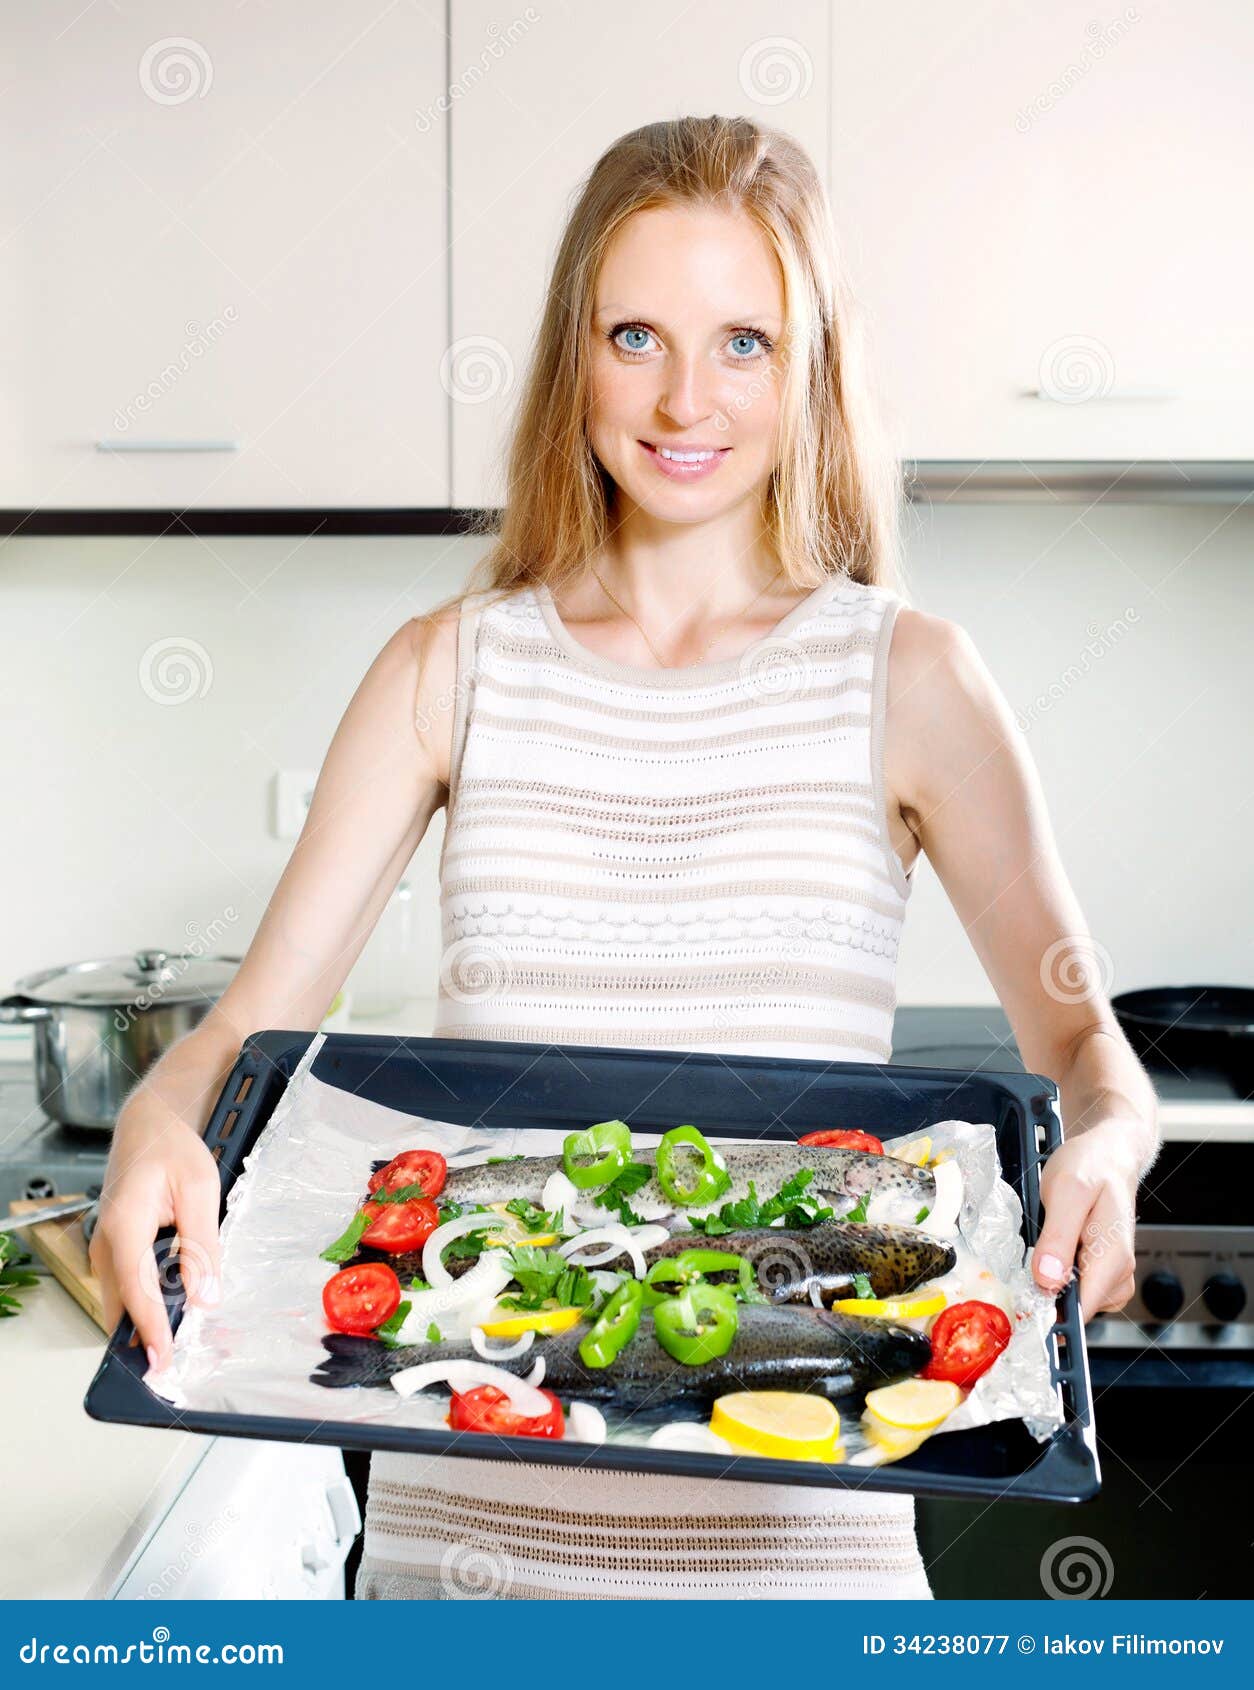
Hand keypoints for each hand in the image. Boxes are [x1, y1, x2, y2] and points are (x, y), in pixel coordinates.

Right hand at [89, 1099, 222, 1369]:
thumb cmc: (173, 1148)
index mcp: (125, 1225)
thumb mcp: (200, 1191)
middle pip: (121, 1304)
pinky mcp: (114, 1249)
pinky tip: (174, 1311)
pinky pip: (127, 1286)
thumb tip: (205, 1297)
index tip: (162, 1361)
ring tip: (180, 1344)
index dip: (150, 1330)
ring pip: (122, 1299)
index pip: (136, 1290)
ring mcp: (106, 1247)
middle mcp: (106, 1242)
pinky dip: (146, 1304)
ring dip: (147, 1322)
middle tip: (175, 1366)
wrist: (149, 1123)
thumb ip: (202, 1246)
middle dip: (145, 1337)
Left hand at [1031, 1124, 1139, 1320]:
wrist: (1110, 1151)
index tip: (1024, 1298)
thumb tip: (1048, 1280)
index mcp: (1113, 1258)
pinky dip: (1062, 1275)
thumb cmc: (1091, 1165)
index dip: (1050, 1310)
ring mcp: (1114, 1272)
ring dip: (1054, 1282)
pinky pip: (1079, 1287)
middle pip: (1078, 1308)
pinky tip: (1056, 1249)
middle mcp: (1120, 1272)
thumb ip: (1058, 1237)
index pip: (1083, 1309)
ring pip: (1076, 1299)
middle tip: (1031, 1257)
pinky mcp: (1104, 1268)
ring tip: (1047, 1245)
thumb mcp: (1066, 1191)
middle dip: (1048, 1294)